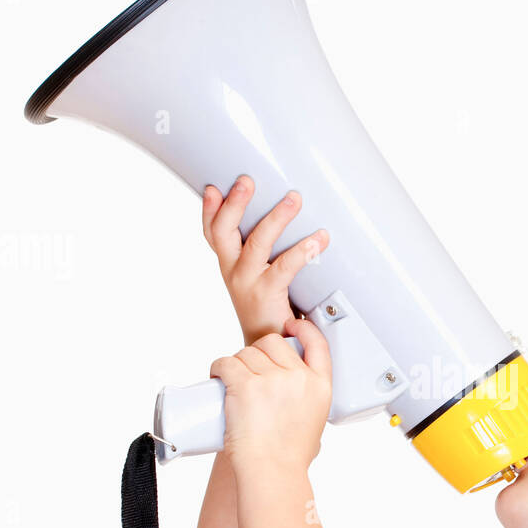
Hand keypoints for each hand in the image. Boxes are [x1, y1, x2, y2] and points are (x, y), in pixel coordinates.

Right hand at [202, 175, 329, 343]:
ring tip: (293, 199)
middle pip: (224, 232)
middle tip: (246, 180)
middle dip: (235, 203)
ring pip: (257, 242)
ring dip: (277, 217)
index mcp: (229, 265)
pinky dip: (304, 249)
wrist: (267, 346)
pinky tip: (319, 238)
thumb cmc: (266, 309)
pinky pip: (286, 265)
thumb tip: (277, 220)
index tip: (212, 188)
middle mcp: (234, 272)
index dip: (209, 211)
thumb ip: (258, 254)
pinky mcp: (268, 294)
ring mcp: (248, 282)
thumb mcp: (254, 279)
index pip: (212, 233)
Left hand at [210, 316, 331, 472]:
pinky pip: (227, 363)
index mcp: (320, 386)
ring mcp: (272, 379)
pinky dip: (218, 368)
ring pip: (246, 352)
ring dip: (236, 363)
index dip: (302, 329)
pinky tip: (217, 376)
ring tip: (231, 381)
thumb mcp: (315, 425)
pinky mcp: (245, 384)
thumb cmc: (290, 458)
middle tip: (249, 372)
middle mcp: (298, 377)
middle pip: (273, 343)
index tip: (291, 325)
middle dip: (258, 352)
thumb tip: (296, 406)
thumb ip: (308, 407)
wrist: (273, 473)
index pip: (316, 343)